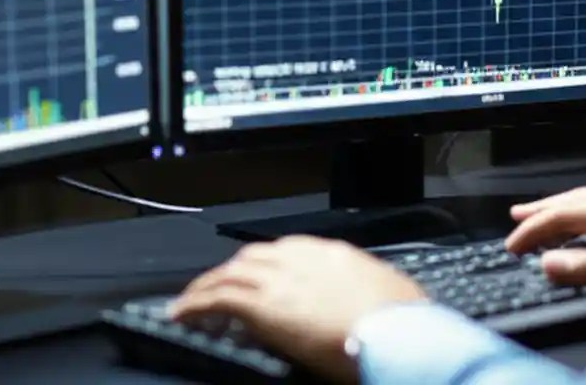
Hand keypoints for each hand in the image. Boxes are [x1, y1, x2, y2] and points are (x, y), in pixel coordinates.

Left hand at [170, 236, 425, 383]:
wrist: (397, 333)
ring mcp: (280, 279)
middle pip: (252, 257)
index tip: (256, 277)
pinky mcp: (262, 305)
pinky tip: (182, 314)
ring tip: (190, 302)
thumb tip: (366, 302)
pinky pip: (216, 297)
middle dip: (232, 271)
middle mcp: (301, 258)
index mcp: (332, 254)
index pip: (286, 251)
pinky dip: (195, 303)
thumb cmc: (402, 322)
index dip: (265, 265)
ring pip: (228, 273)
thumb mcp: (388, 295)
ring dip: (206, 286)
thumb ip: (366, 293)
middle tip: (217, 287)